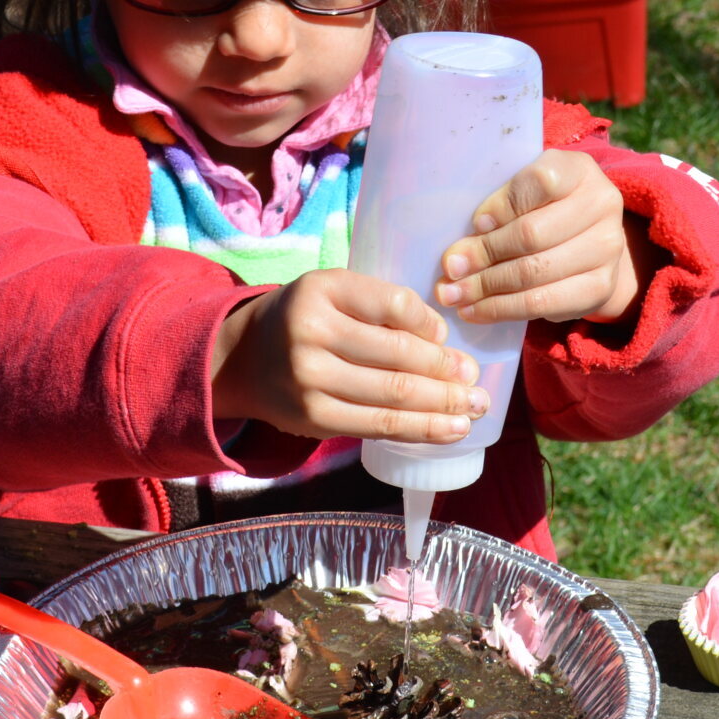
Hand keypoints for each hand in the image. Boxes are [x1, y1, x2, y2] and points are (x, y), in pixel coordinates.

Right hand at [208, 270, 488, 443]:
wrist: (244, 359)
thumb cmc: (303, 319)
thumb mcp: (333, 291)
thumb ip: (380, 306)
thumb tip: (442, 340)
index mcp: (322, 289)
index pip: (394, 305)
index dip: (430, 324)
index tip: (447, 338)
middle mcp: (311, 332)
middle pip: (397, 355)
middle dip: (446, 371)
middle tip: (475, 378)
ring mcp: (310, 380)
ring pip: (392, 396)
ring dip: (443, 405)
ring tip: (475, 407)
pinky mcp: (314, 419)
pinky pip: (378, 426)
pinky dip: (420, 429)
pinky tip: (449, 429)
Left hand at [436, 151, 642, 324]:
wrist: (590, 241)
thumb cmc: (544, 208)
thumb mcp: (525, 193)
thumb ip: (496, 212)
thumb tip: (457, 257)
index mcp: (579, 170)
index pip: (539, 182)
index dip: (502, 206)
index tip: (475, 224)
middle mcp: (602, 205)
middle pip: (531, 234)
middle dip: (484, 255)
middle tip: (451, 270)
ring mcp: (607, 248)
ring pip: (533, 273)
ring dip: (486, 287)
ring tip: (454, 294)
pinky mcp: (600, 287)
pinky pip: (543, 303)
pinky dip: (502, 309)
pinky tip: (476, 310)